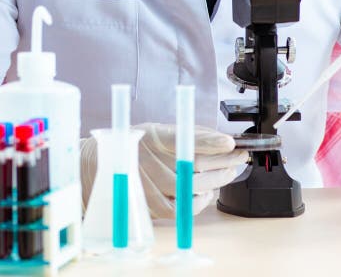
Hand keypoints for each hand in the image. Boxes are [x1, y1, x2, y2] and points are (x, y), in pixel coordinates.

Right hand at [80, 123, 247, 219]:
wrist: (101, 168)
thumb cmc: (134, 145)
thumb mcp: (157, 130)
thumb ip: (186, 133)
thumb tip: (220, 140)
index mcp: (152, 137)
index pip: (184, 139)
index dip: (209, 141)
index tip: (229, 142)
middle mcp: (149, 160)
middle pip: (195, 166)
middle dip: (223, 162)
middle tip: (238, 157)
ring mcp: (149, 185)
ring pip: (192, 187)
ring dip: (217, 181)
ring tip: (227, 173)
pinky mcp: (151, 206)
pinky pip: (183, 209)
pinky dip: (200, 201)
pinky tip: (207, 191)